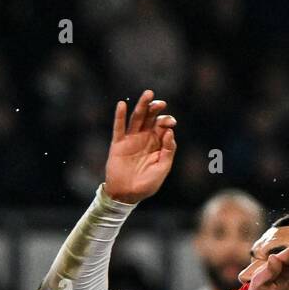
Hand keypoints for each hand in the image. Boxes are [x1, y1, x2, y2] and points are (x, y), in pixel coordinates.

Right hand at [102, 89, 176, 203]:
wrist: (127, 195)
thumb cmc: (146, 184)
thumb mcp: (162, 169)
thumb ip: (168, 151)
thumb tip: (169, 132)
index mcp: (156, 143)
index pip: (162, 126)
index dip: (166, 121)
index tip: (170, 123)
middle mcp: (144, 138)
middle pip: (150, 118)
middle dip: (156, 109)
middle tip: (161, 103)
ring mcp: (130, 140)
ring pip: (136, 119)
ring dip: (142, 106)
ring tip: (148, 94)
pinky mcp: (118, 144)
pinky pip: (118, 128)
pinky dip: (119, 116)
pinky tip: (122, 104)